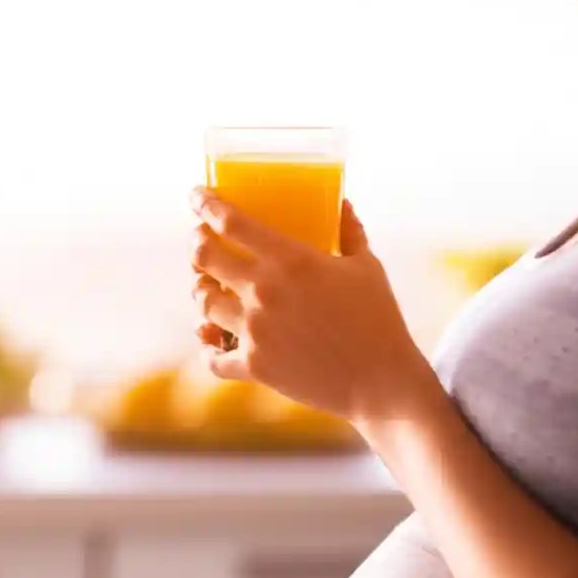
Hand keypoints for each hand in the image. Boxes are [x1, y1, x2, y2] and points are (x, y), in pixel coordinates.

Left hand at [188, 188, 434, 420]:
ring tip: (208, 286)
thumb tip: (343, 203)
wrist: (381, 381)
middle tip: (200, 240)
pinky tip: (210, 338)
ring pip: (203, 302)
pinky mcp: (254, 366)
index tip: (196, 196)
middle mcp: (264, 291)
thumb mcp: (367, 267)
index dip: (206, 204)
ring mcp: (255, 331)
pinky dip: (208, 346)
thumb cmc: (379, 319)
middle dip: (196, 244)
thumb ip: (349, 231)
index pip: (231, 222)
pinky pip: (212, 355)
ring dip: (201, 290)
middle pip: (205, 257)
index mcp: (291, 260)